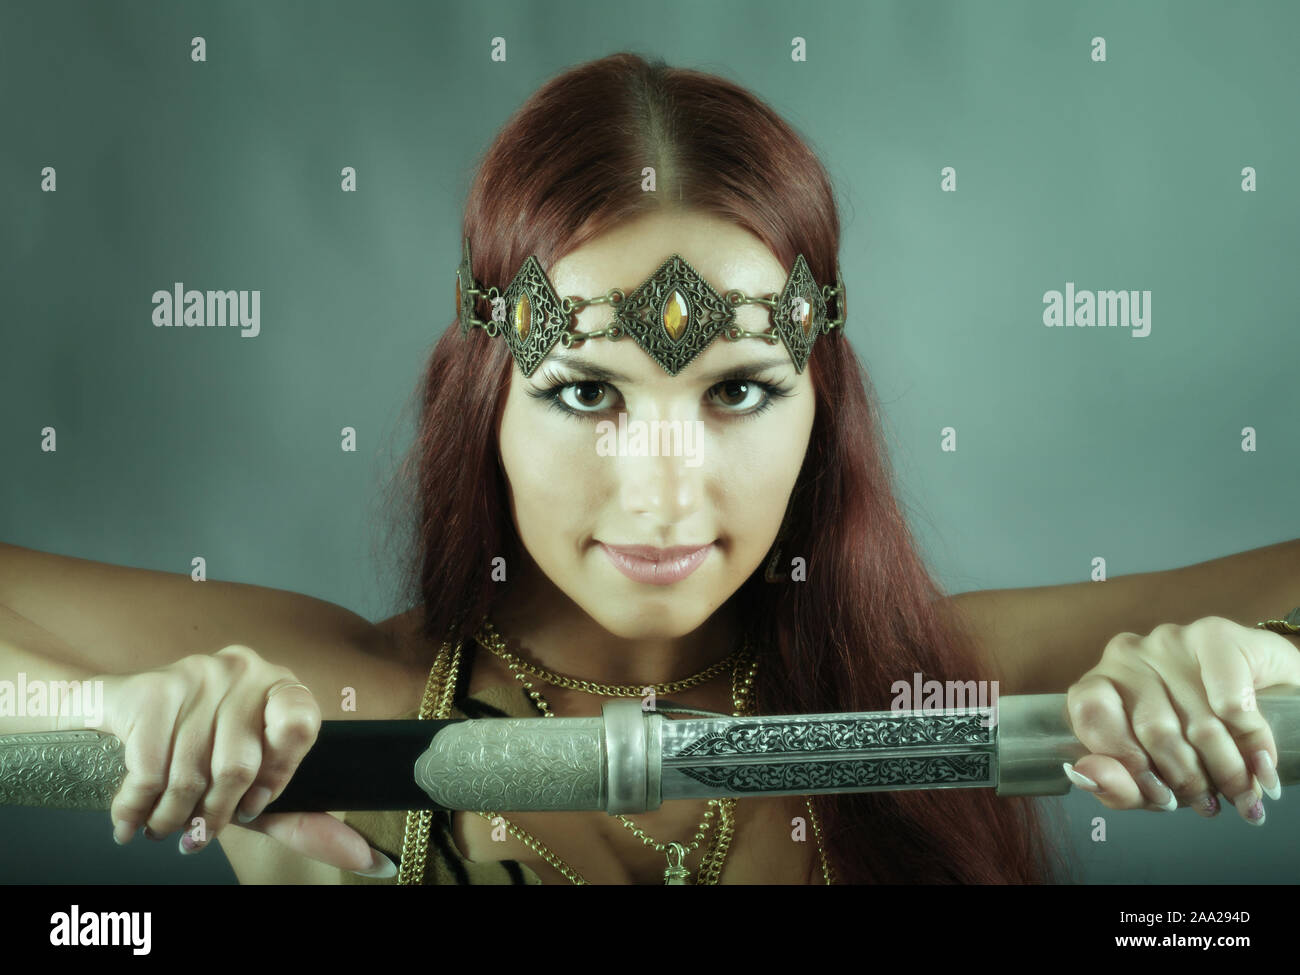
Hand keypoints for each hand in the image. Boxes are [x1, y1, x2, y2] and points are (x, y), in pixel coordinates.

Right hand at [92, 645, 393, 875]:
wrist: (129, 712)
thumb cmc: (207, 755)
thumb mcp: (258, 788)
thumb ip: (307, 822)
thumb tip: (372, 863)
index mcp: (283, 688)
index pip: (300, 726)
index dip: (277, 775)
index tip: (253, 803)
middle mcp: (246, 671)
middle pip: (239, 765)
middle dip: (213, 815)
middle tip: (195, 833)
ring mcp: (199, 673)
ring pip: (191, 772)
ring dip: (171, 819)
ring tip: (164, 828)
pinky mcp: (153, 686)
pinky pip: (149, 769)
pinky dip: (137, 809)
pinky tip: (133, 822)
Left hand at [1062, 616, 1299, 823]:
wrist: (1269, 708)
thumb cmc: (1194, 747)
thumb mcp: (1153, 779)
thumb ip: (1119, 786)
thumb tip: (1089, 774)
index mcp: (1099, 688)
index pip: (1090, 716)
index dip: (1127, 763)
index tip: (1162, 797)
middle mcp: (1126, 657)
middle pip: (1152, 729)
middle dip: (1188, 779)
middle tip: (1208, 800)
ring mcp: (1168, 642)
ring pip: (1197, 722)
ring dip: (1225, 768)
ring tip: (1239, 789)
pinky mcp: (1214, 636)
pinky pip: (1228, 696)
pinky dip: (1248, 735)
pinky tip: (1258, 756)